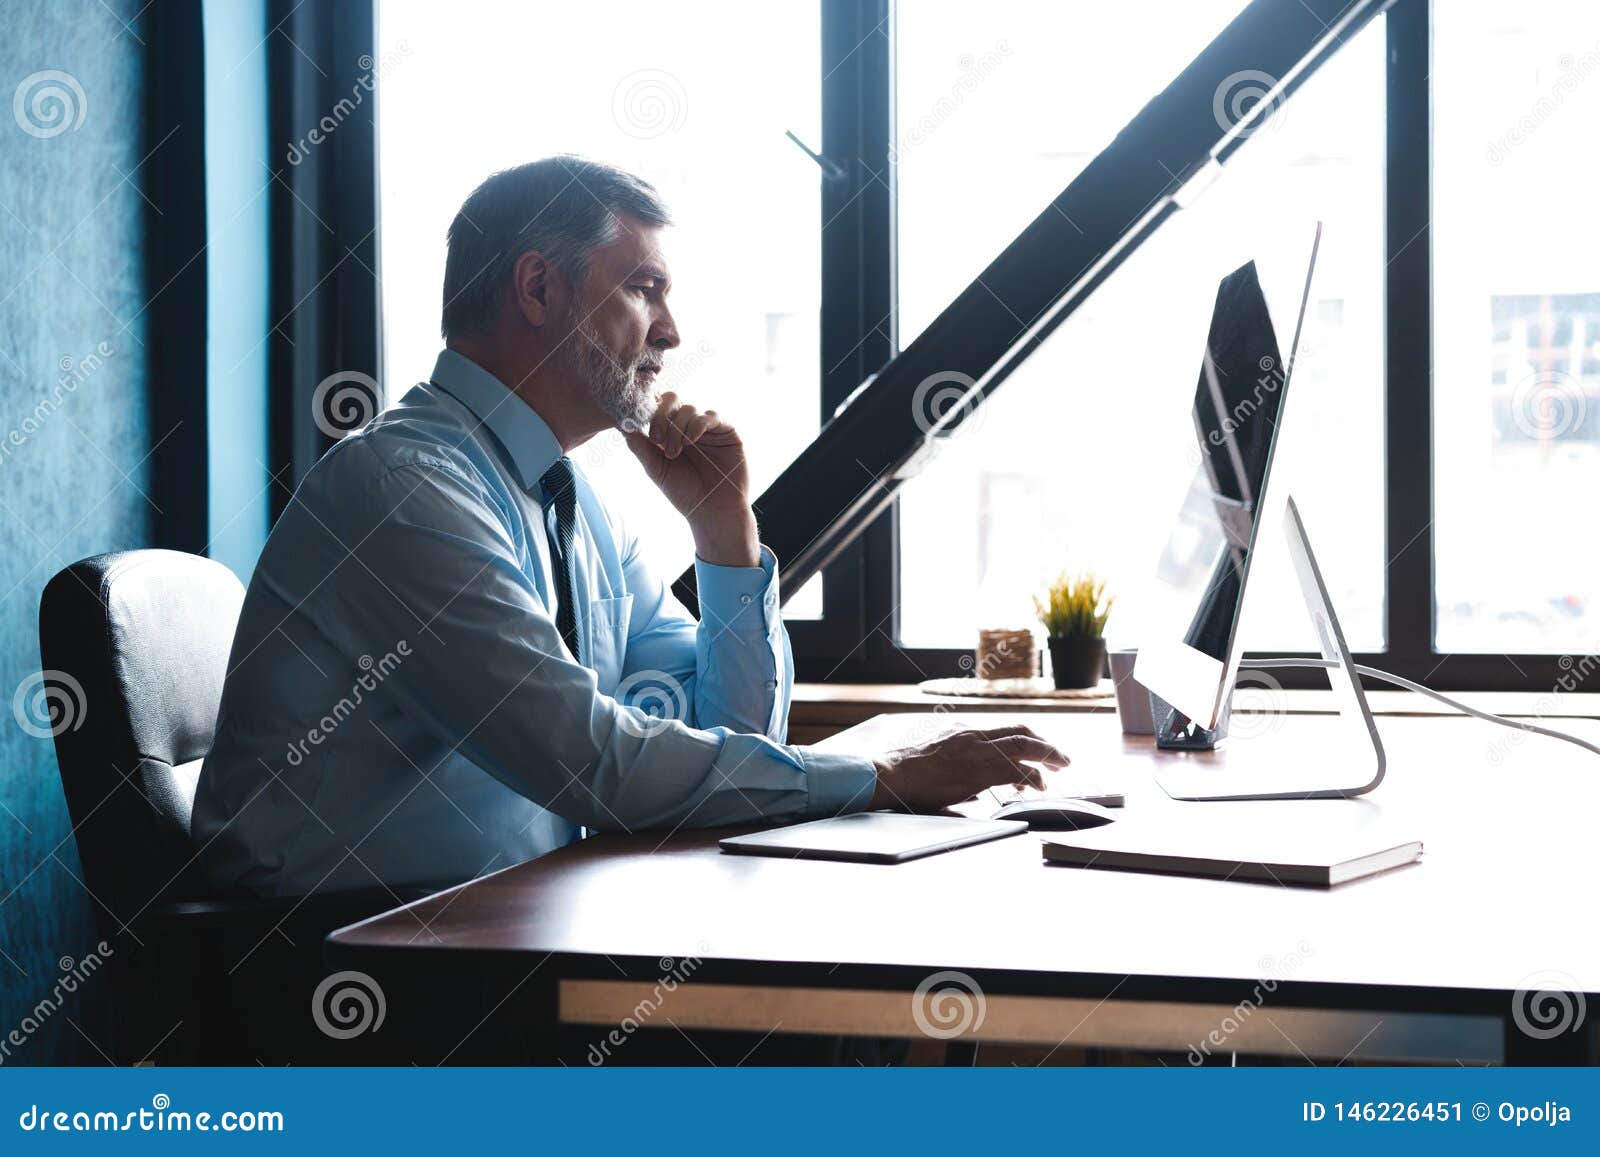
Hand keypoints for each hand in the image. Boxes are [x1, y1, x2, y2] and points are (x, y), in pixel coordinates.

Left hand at [626, 391, 757, 566]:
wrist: (712, 511)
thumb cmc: (683, 493)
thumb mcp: (655, 468)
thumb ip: (639, 445)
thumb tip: (620, 422)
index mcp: (670, 431)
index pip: (657, 407)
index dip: (647, 409)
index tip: (638, 423)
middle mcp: (688, 425)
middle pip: (672, 399)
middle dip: (661, 416)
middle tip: (656, 439)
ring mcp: (707, 427)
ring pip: (688, 408)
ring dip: (677, 428)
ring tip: (674, 453)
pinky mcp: (726, 430)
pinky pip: (710, 416)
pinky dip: (696, 425)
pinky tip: (689, 441)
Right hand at [867, 725, 1069, 811]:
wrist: (892, 774)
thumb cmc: (909, 772)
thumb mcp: (938, 756)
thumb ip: (960, 763)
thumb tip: (976, 788)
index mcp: (965, 732)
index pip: (1006, 730)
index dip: (1029, 740)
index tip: (1041, 753)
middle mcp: (974, 736)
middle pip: (1021, 732)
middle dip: (1046, 745)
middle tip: (1062, 758)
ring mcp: (976, 751)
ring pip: (1023, 745)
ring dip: (1047, 756)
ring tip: (1059, 769)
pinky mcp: (977, 770)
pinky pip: (1014, 768)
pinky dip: (1032, 776)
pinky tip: (1038, 785)